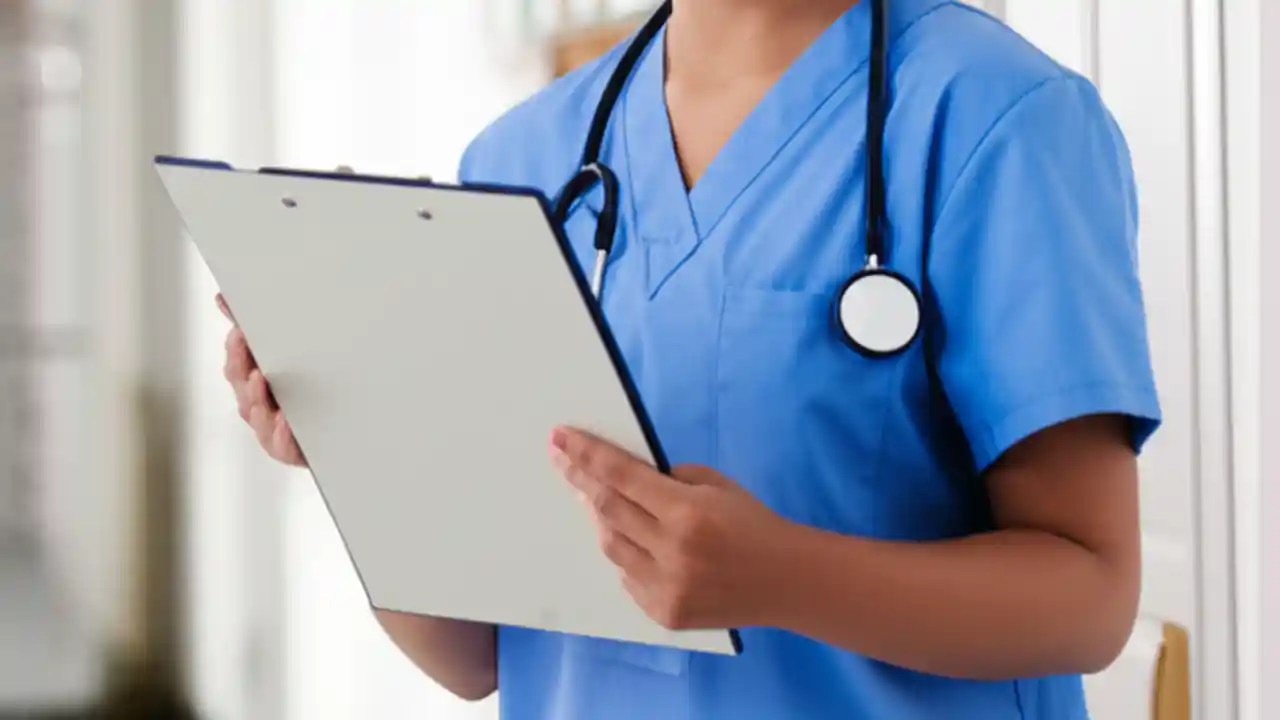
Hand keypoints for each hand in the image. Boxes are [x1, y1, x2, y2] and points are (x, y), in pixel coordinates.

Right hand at [218, 293, 306, 466]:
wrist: (337, 438)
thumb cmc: (303, 400)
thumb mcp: (282, 361)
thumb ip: (253, 334)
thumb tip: (224, 298)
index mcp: (254, 385)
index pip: (238, 363)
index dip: (237, 347)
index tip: (240, 331)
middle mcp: (258, 407)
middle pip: (242, 386)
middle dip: (241, 365)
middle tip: (244, 344)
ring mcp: (271, 430)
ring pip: (256, 414)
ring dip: (255, 396)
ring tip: (260, 379)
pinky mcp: (289, 451)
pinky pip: (281, 444)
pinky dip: (280, 432)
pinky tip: (284, 419)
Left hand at [549, 427, 795, 630]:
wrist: (787, 581)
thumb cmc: (751, 523)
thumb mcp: (716, 484)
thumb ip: (668, 480)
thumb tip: (618, 477)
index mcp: (687, 512)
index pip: (621, 476)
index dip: (586, 455)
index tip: (559, 438)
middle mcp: (670, 552)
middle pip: (607, 510)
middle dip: (580, 481)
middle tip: (561, 460)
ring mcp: (665, 588)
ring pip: (611, 546)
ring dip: (601, 520)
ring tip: (596, 499)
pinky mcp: (664, 614)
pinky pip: (628, 578)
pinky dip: (625, 555)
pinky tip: (633, 541)